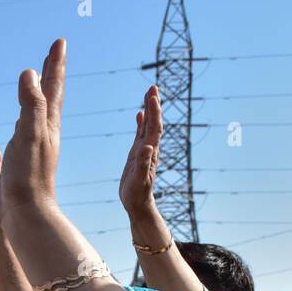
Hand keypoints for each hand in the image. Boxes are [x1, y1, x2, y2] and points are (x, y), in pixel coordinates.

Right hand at [0, 38, 66, 226]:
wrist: (26, 212)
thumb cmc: (28, 176)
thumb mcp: (29, 135)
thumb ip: (31, 103)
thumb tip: (30, 72)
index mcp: (48, 124)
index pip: (53, 87)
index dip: (55, 64)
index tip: (59, 42)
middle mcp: (45, 131)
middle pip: (50, 95)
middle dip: (50, 72)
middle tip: (53, 52)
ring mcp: (36, 144)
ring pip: (39, 110)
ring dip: (39, 91)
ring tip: (37, 78)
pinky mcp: (24, 156)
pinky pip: (25, 126)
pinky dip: (25, 114)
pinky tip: (22, 118)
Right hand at [119, 86, 162, 217]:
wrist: (137, 204)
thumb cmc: (137, 194)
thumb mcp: (139, 180)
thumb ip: (143, 164)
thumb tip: (148, 147)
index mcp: (150, 152)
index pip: (154, 127)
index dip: (154, 111)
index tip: (153, 96)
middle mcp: (149, 148)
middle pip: (153, 122)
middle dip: (154, 105)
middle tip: (153, 87)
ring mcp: (143, 150)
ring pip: (148, 125)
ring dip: (149, 110)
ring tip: (149, 94)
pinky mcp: (137, 154)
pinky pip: (140, 134)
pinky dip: (141, 122)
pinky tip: (139, 114)